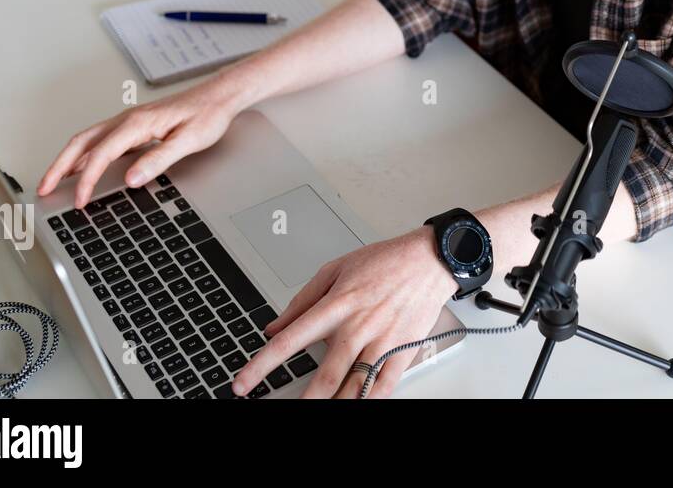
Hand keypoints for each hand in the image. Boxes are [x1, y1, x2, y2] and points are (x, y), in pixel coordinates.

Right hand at [37, 78, 245, 207]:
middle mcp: (128, 119)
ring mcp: (129, 121)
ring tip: (53, 181)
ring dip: (67, 160)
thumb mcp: (189, 140)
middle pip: (81, 143)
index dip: (87, 180)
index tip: (80, 201)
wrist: (219, 96)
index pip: (101, 155)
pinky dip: (84, 155)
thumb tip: (131, 178)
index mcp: (137, 123)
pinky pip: (101, 140)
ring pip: (87, 140)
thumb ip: (159, 159)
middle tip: (43, 189)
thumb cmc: (208, 115)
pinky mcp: (135, 126)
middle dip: (58, 167)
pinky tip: (83, 167)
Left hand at [232, 228, 458, 398]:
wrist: (430, 260)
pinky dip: (368, 401)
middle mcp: (357, 327)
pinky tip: (355, 404)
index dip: (261, 366)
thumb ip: (302, 301)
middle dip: (302, 401)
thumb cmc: (385, 261)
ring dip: (333, 405)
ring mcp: (381, 342)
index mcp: (336, 305)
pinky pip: (383, 387)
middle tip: (284, 409)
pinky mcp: (402, 352)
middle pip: (324, 377)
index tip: (242, 383)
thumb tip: (274, 326)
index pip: (289, 341)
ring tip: (317, 411)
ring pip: (352, 388)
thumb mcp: (335, 269)